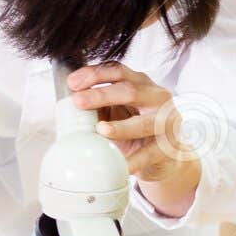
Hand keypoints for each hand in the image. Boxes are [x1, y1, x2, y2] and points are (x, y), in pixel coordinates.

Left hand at [67, 61, 201, 218]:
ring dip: (121, 127)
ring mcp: (167, 122)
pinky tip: (121, 165)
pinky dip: (135, 160)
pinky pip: (150, 153)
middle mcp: (157, 97)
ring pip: (144, 123)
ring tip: (101, 130)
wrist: (165, 155)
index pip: (118, 70)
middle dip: (101, 95)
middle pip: (129, 90)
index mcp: (140, 83)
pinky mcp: (169, 147)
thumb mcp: (117, 111)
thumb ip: (97, 106)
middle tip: (78, 102)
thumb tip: (66, 107)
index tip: (72, 83)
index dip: (94, 74)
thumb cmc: (135, 127)